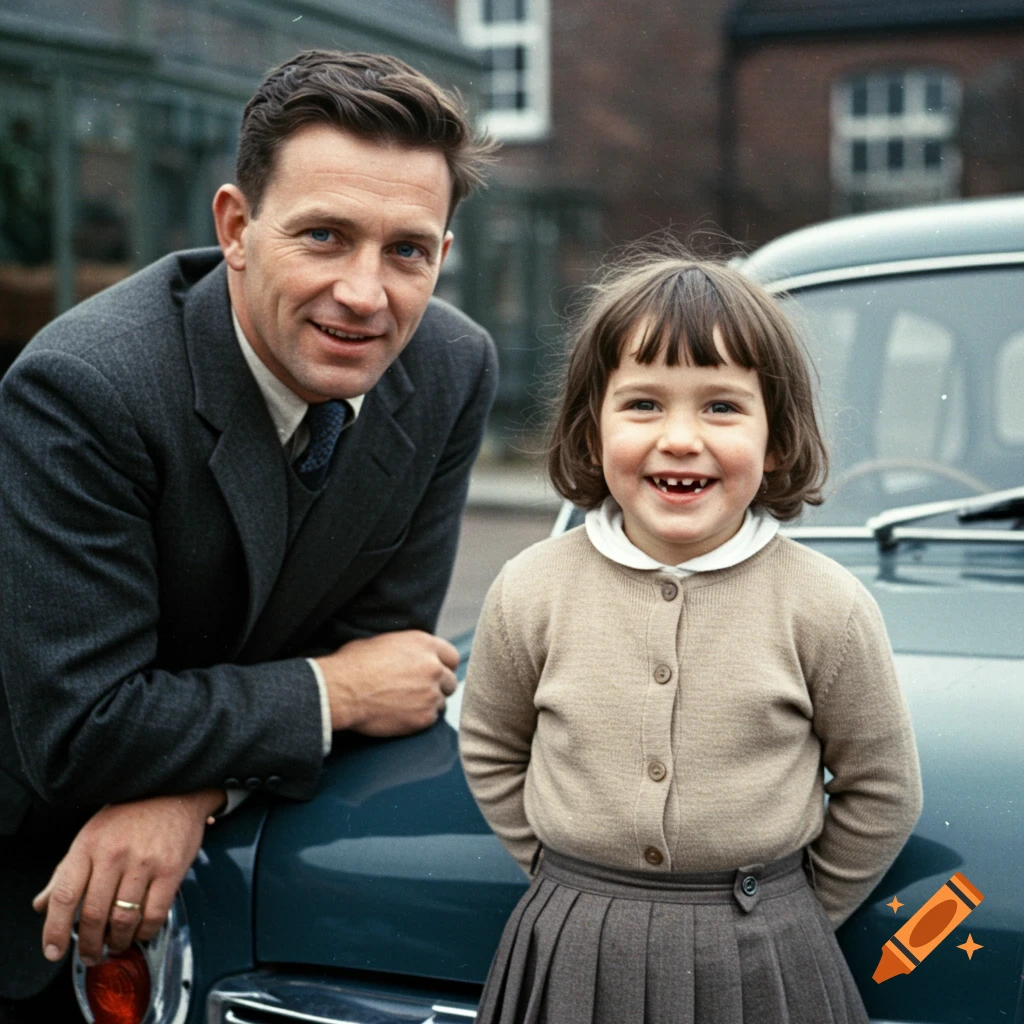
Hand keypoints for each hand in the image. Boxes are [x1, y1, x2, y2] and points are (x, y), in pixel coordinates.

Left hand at [32, 789, 223, 965]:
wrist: (173, 791)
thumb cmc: (129, 815)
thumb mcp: (90, 835)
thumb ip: (66, 872)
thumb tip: (42, 906)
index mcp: (88, 846)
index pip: (64, 896)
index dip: (55, 930)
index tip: (54, 951)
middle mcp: (114, 854)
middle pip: (93, 914)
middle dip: (89, 944)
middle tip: (91, 955)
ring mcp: (144, 862)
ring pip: (123, 919)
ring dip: (117, 942)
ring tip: (116, 946)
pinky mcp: (171, 869)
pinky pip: (154, 913)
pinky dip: (145, 932)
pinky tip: (141, 933)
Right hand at [317, 630, 459, 735]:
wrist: (340, 691)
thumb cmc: (353, 664)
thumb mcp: (383, 642)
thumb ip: (408, 649)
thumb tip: (413, 655)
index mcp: (424, 644)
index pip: (452, 657)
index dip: (444, 666)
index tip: (436, 673)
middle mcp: (433, 667)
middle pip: (450, 681)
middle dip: (438, 687)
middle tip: (419, 692)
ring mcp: (431, 693)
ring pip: (441, 702)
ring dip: (428, 704)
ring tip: (406, 704)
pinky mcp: (424, 717)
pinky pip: (431, 719)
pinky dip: (419, 719)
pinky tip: (401, 715)